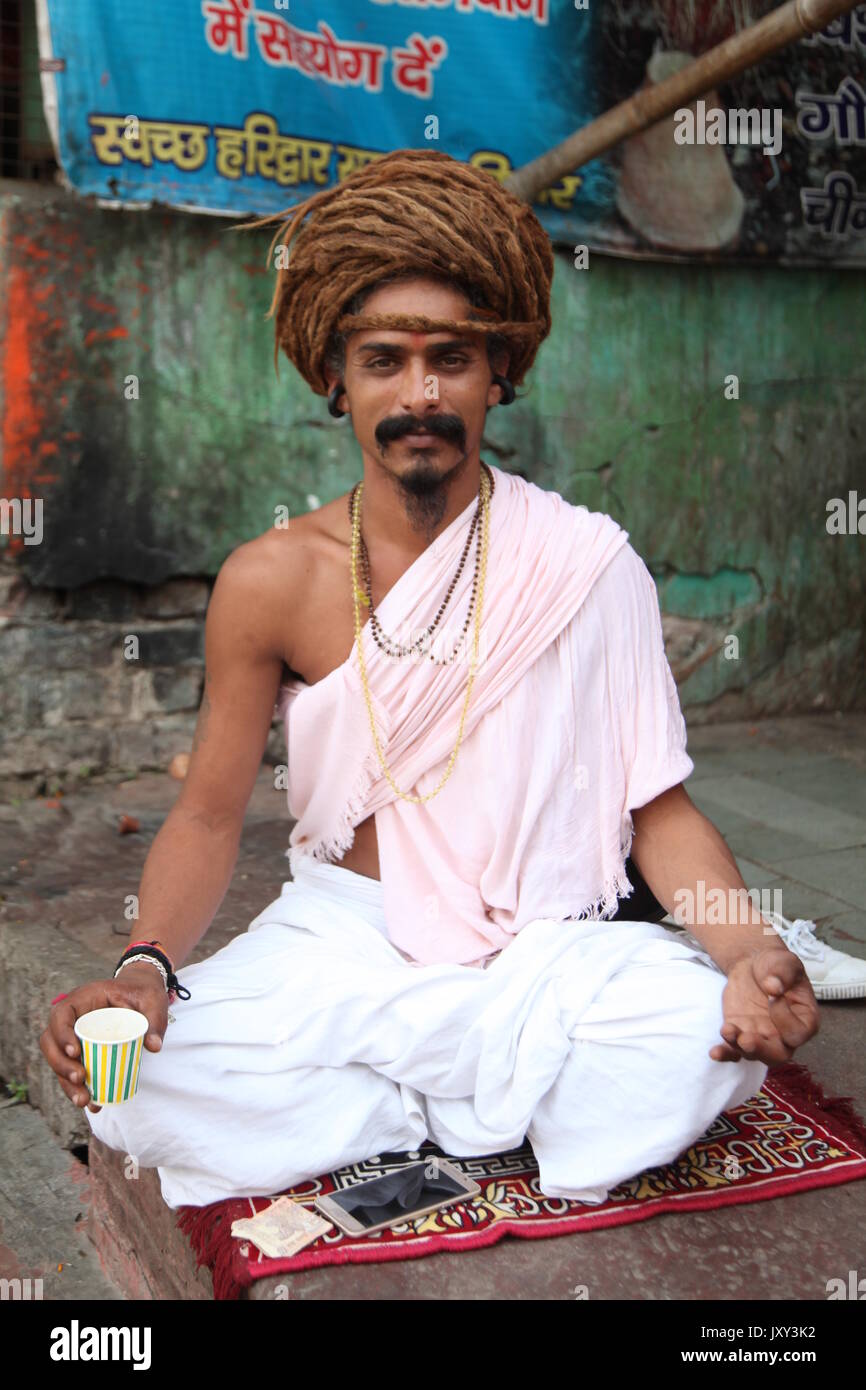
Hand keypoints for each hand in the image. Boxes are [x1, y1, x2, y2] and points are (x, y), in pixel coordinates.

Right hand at [39, 966, 168, 1112]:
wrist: (141, 993)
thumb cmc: (143, 993)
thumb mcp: (152, 1001)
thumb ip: (154, 1020)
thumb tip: (153, 1046)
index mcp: (84, 998)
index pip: (61, 1014)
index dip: (61, 1034)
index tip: (75, 1052)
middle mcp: (73, 1017)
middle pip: (51, 1042)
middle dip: (61, 1065)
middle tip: (80, 1078)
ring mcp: (74, 1035)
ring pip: (57, 1060)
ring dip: (66, 1083)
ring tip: (84, 1100)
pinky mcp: (81, 1051)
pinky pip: (71, 1070)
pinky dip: (78, 1088)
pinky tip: (93, 1103)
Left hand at [710, 945, 818, 1064]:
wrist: (754, 965)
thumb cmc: (776, 966)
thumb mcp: (785, 962)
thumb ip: (784, 973)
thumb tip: (773, 987)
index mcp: (804, 1020)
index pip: (797, 1032)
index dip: (785, 1018)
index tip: (773, 995)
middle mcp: (783, 1035)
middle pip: (777, 1055)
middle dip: (760, 1050)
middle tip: (746, 1039)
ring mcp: (761, 1037)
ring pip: (752, 1054)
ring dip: (738, 1046)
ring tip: (727, 1030)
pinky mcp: (740, 1033)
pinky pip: (733, 1050)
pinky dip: (725, 1053)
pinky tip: (715, 1052)